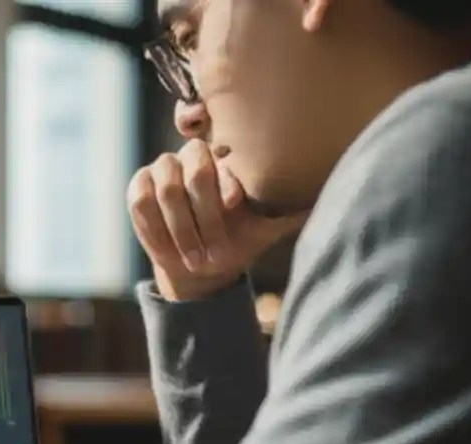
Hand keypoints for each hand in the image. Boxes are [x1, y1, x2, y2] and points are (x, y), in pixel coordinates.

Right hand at [128, 140, 310, 300]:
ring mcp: (162, 168)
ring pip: (166, 190)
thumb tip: (331, 197)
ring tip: (197, 260)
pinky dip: (156, 230)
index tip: (235, 205)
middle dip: (204, 217)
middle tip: (217, 253)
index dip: (226, 179)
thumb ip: (292, 210)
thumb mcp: (268, 226)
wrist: (200, 262)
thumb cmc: (239, 237)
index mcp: (227, 156)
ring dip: (181, 230)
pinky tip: (171, 253)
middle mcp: (194, 154)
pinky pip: (140, 203)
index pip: (223, 155)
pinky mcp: (138, 186)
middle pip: (193, 170)